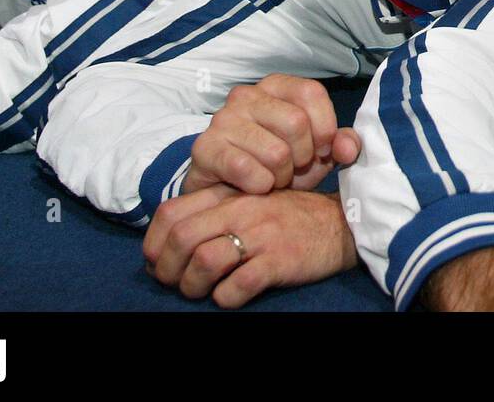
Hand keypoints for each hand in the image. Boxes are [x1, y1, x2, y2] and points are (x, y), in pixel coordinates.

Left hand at [143, 184, 356, 307]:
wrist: (339, 223)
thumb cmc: (289, 217)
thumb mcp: (250, 203)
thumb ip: (214, 214)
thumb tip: (168, 246)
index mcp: (230, 194)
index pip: (172, 211)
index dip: (153, 241)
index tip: (155, 261)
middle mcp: (241, 210)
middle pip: (181, 238)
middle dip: (166, 269)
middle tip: (173, 283)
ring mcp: (260, 235)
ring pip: (204, 262)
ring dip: (192, 286)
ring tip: (200, 292)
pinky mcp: (278, 261)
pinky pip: (236, 287)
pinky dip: (225, 298)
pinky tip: (231, 296)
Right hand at [184, 74, 360, 194]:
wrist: (229, 193)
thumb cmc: (276, 165)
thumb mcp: (316, 153)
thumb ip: (340, 144)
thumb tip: (349, 148)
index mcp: (276, 86)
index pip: (312, 92)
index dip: (325, 127)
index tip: (322, 151)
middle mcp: (246, 95)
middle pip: (296, 123)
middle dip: (303, 157)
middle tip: (293, 168)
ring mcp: (223, 119)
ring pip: (276, 152)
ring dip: (282, 176)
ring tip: (274, 177)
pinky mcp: (205, 147)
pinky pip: (247, 169)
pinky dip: (260, 185)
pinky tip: (256, 186)